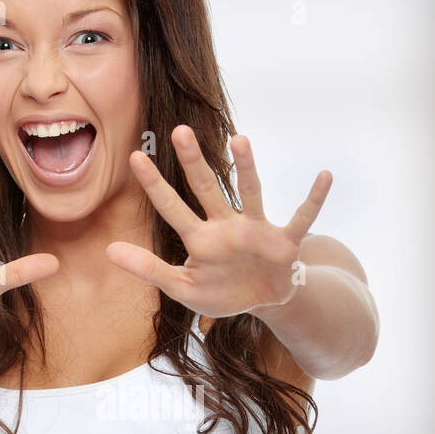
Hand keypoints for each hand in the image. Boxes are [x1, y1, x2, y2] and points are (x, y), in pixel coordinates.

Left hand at [106, 125, 331, 317]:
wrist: (263, 302)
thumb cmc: (221, 292)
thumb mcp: (182, 288)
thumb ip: (149, 270)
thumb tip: (109, 250)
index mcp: (199, 239)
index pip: (171, 208)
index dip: (154, 185)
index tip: (135, 157)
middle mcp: (226, 226)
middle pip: (207, 189)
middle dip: (194, 163)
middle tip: (179, 131)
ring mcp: (256, 230)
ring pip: (250, 193)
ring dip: (246, 168)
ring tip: (239, 139)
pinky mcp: (284, 241)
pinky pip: (302, 217)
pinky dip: (315, 199)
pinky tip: (324, 176)